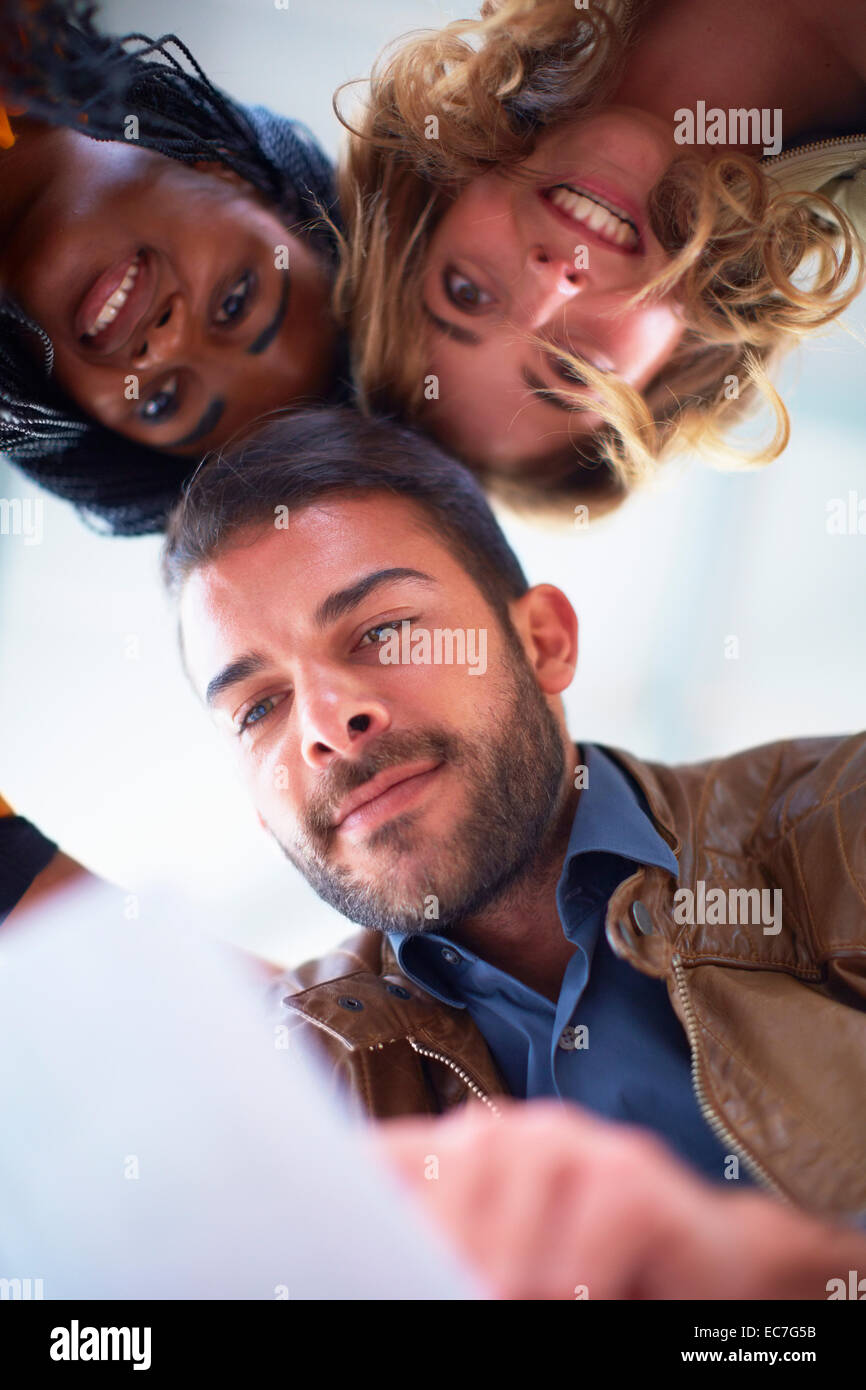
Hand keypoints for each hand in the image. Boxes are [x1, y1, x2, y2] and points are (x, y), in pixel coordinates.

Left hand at [371, 1098, 865, 1299]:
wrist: (712, 1267)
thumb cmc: (591, 1275)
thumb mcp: (501, 1263)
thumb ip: (445, 1249)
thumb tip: (369, 1265)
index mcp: (464, 1149)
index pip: (377, 1160)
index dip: (346, 1199)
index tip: (327, 1248)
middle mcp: (512, 1132)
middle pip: (439, 1193)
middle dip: (442, 1264)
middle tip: (463, 1293)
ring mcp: (573, 1144)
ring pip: (502, 1229)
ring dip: (510, 1286)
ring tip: (524, 1300)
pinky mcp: (630, 1178)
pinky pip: (575, 1253)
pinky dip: (574, 1293)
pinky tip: (586, 1299)